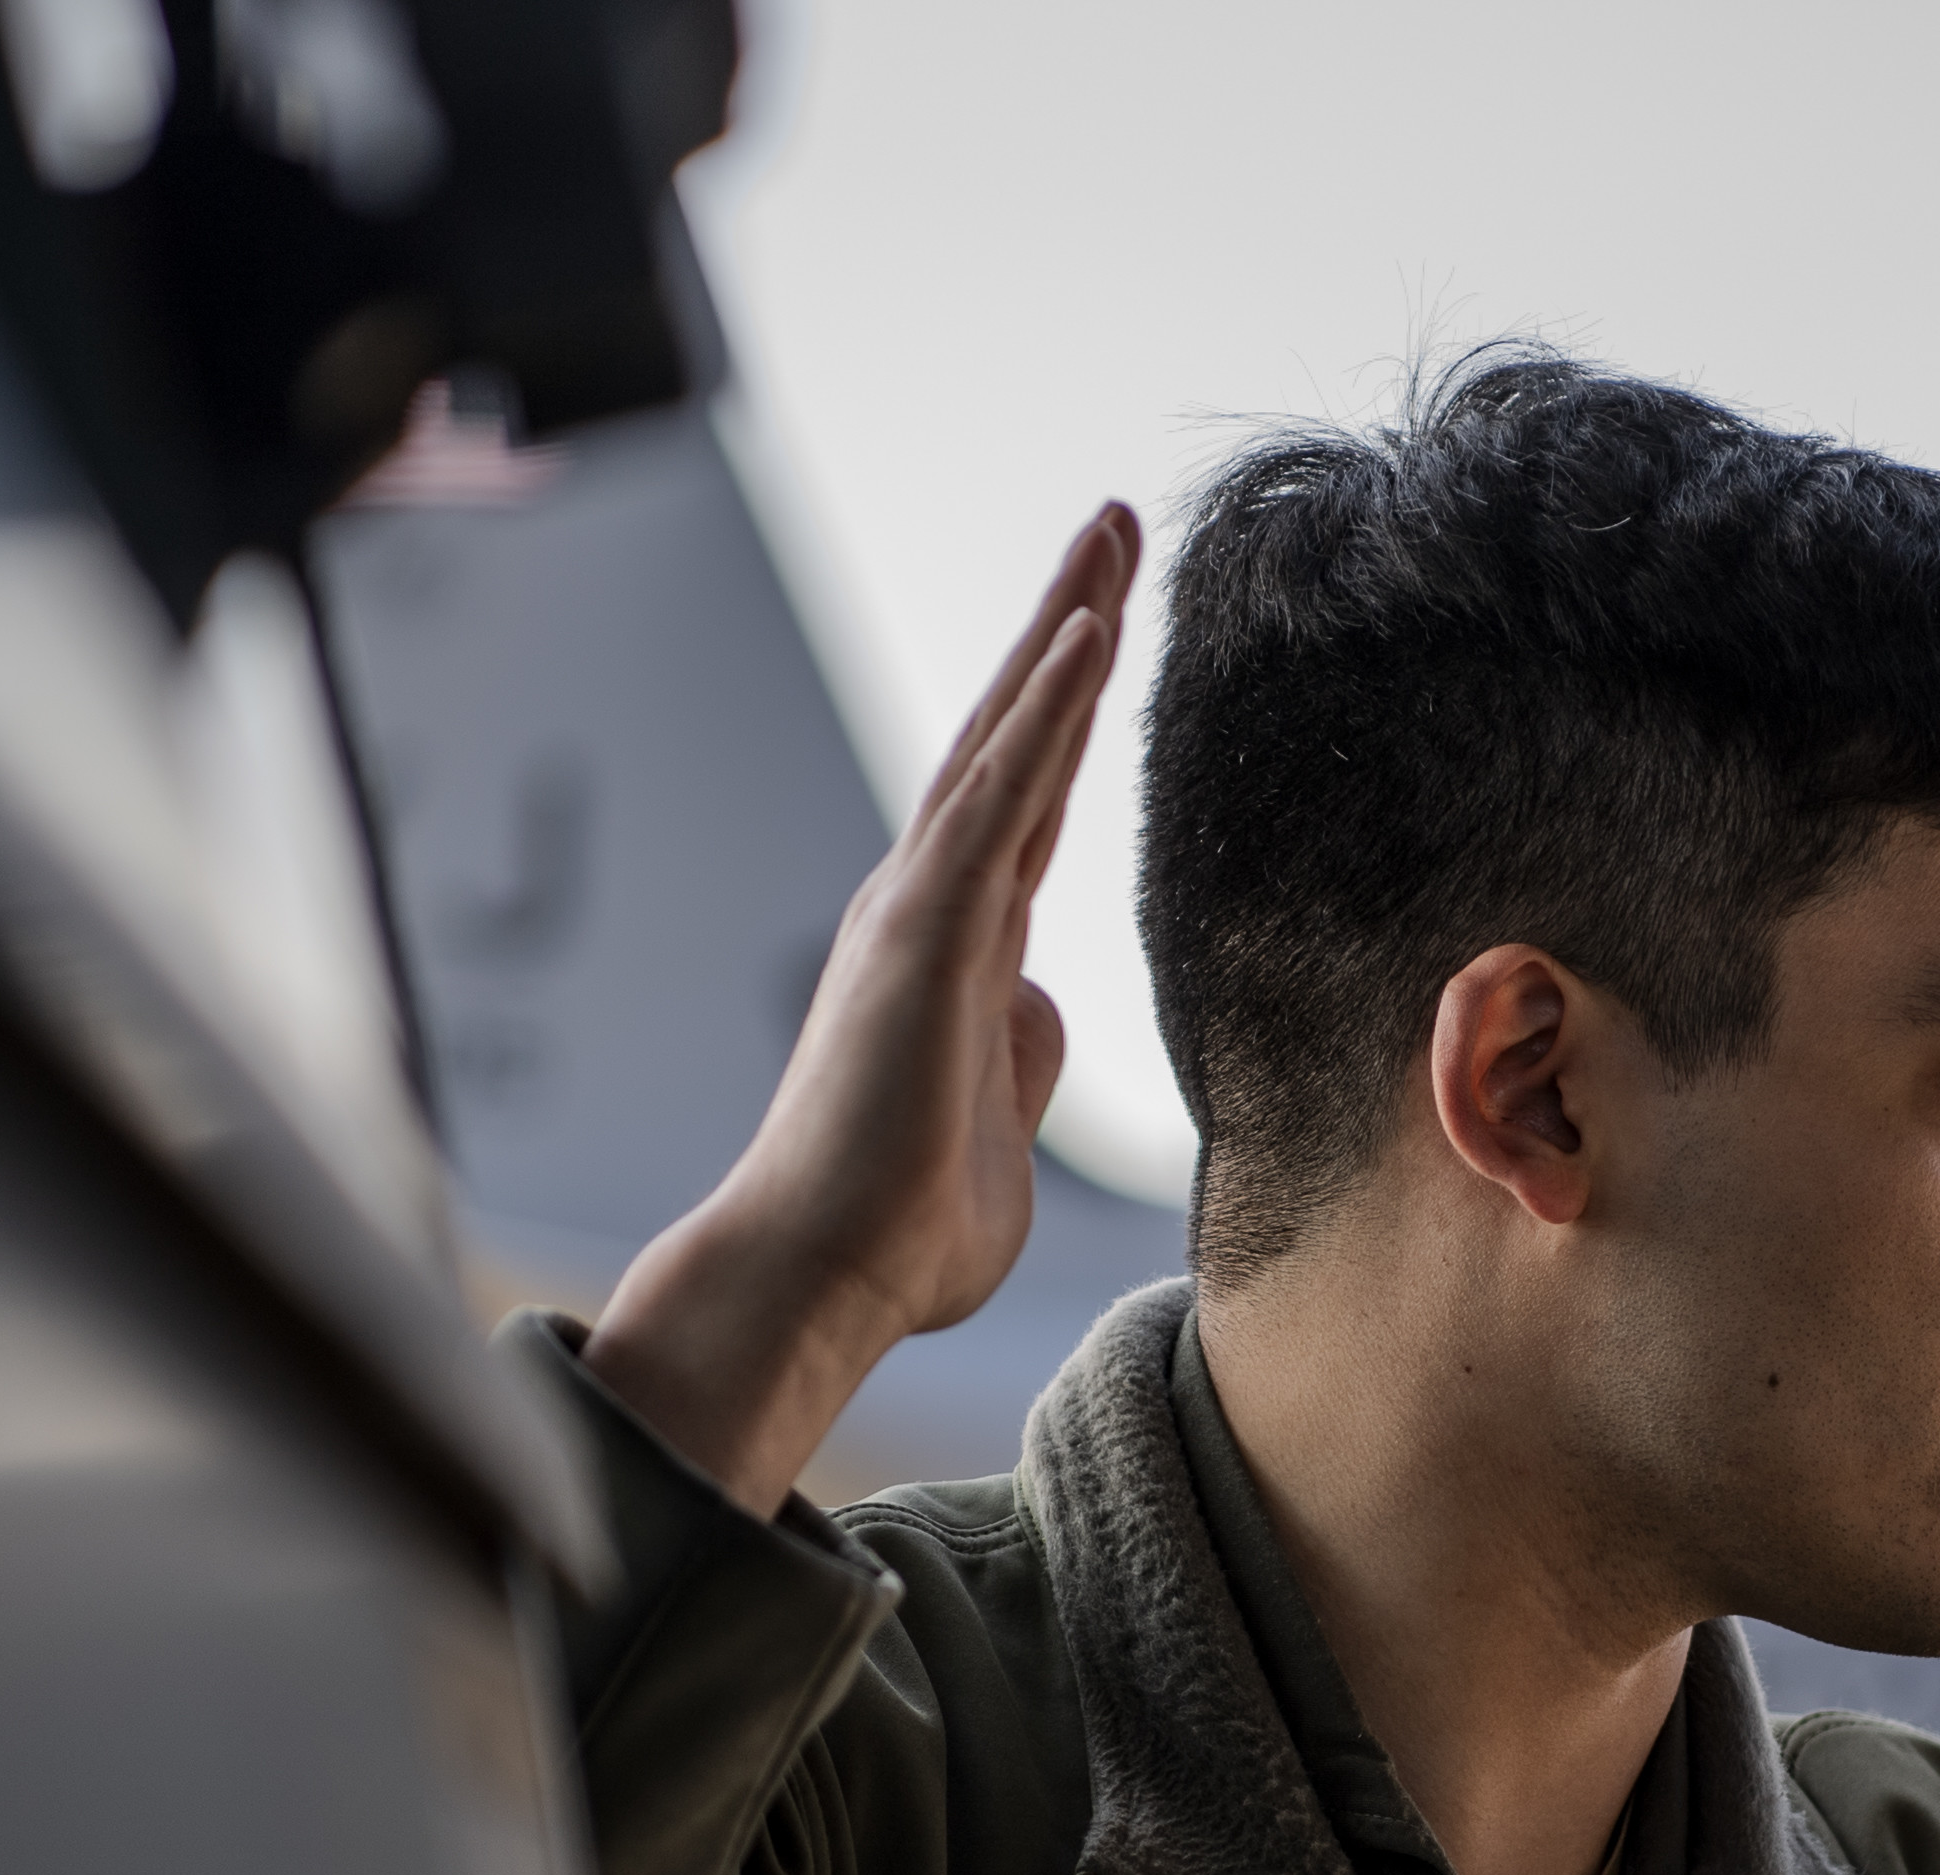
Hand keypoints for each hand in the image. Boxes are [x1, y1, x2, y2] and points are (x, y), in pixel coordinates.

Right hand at [586, 504, 1138, 1513]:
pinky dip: (1045, 713)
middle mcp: (928, 905)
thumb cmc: (897, 1228)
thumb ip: (1019, 1055)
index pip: (1029, 803)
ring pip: (1004, 738)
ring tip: (1112, 537)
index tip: (1112, 632)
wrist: (824, 1277)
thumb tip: (1039, 1007)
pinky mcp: (925, 931)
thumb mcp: (994, 1125)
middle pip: (1013, 738)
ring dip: (1061, 633)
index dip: (1070, 716)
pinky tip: (1090, 638)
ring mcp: (921, 909)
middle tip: (1115, 531)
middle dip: (1066, 628)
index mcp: (954, 948)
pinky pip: (998, 797)